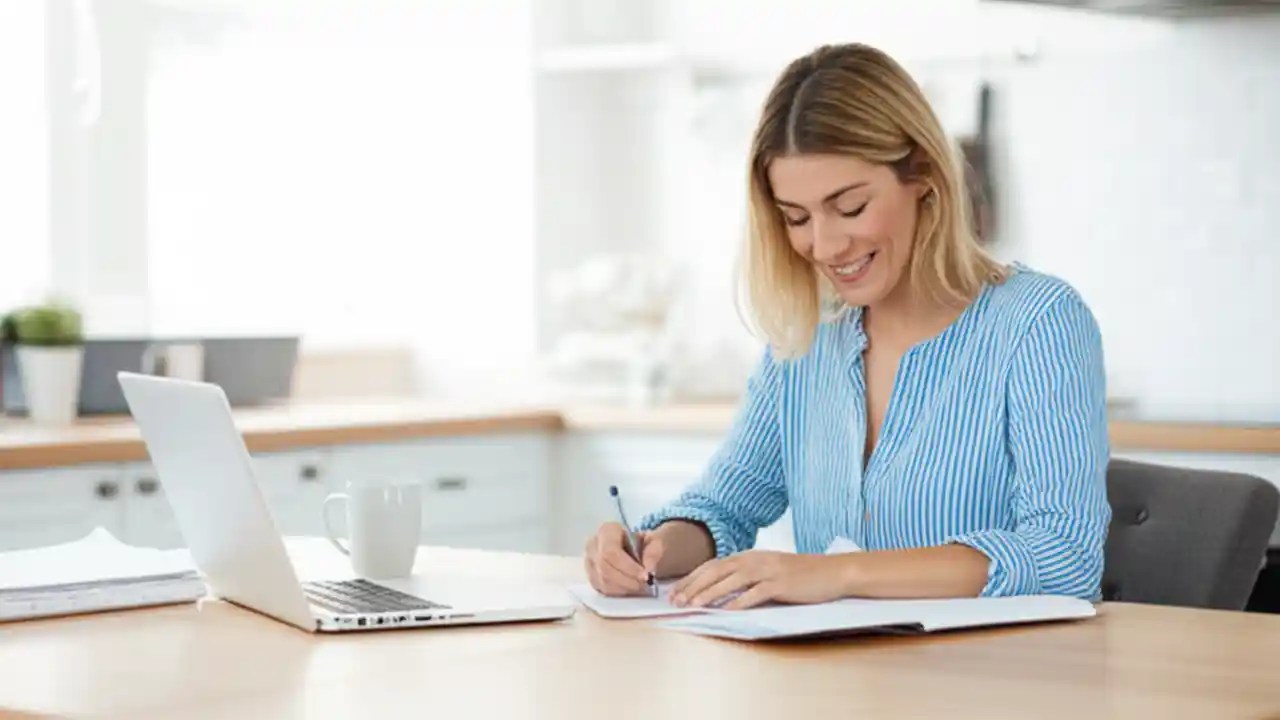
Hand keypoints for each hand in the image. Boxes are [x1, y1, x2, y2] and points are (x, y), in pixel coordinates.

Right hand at [583, 522, 664, 596]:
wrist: (639, 551)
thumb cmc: (645, 544)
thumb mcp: (655, 541)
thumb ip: (655, 551)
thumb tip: (649, 568)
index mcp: (607, 531)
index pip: (610, 552)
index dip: (628, 567)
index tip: (646, 576)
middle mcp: (593, 546)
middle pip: (605, 569)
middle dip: (628, 580)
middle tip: (645, 585)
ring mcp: (589, 563)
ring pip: (603, 582)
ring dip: (625, 588)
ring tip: (641, 587)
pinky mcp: (592, 579)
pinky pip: (603, 590)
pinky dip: (620, 593)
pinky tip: (632, 589)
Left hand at [669, 550, 847, 609]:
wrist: (832, 571)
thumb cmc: (800, 575)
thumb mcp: (768, 570)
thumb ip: (747, 577)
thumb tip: (721, 592)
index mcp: (749, 556)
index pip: (713, 565)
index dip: (692, 578)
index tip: (675, 591)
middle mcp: (755, 560)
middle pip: (716, 571)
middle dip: (693, 585)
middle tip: (675, 600)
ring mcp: (767, 570)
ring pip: (731, 580)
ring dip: (709, 593)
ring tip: (692, 604)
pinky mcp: (780, 583)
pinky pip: (755, 593)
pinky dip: (739, 601)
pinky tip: (725, 610)